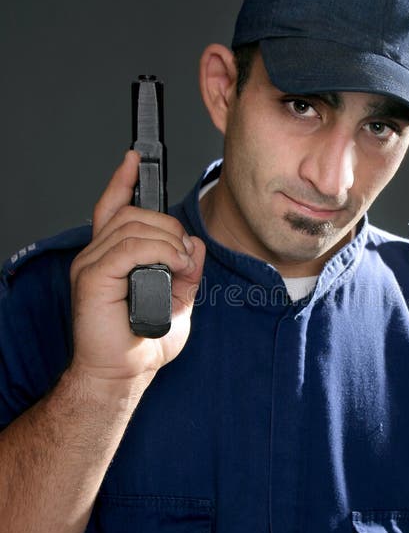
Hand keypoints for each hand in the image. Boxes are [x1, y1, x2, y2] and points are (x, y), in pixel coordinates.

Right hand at [69, 151, 204, 389]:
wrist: (124, 373)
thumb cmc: (143, 342)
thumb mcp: (178, 299)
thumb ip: (186, 270)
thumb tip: (194, 243)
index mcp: (110, 256)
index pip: (112, 208)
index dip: (122, 181)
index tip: (134, 159)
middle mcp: (95, 255)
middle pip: (134, 214)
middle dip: (169, 226)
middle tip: (184, 256)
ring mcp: (91, 264)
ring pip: (134, 227)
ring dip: (168, 240)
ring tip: (181, 266)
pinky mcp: (92, 278)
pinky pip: (129, 247)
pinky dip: (159, 251)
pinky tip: (174, 265)